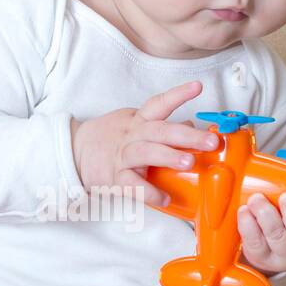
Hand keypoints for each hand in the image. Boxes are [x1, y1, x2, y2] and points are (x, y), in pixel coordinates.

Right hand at [70, 80, 217, 208]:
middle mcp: (132, 135)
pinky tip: (165, 198)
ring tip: (189, 162)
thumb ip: (162, 125)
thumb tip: (191, 126)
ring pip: (146, 153)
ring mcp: (122, 156)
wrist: (73, 153)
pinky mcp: (114, 177)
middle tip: (211, 141)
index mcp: (138, 120)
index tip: (198, 87)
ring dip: (168, 156)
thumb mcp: (134, 124)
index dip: (178, 95)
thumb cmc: (110, 138)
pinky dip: (148, 192)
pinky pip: (132, 185)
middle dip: (187, 136)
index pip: (159, 103)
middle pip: (160, 131)